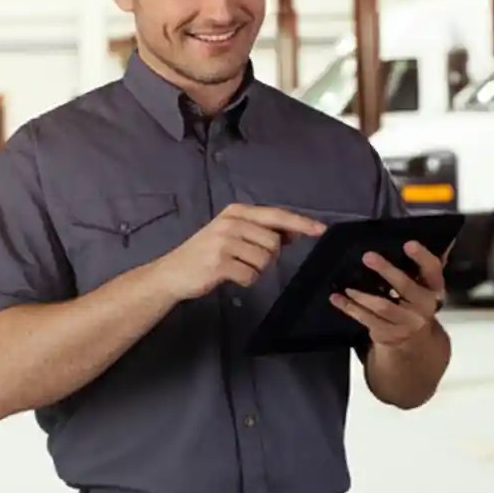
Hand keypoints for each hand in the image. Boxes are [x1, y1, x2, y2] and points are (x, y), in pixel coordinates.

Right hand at [152, 203, 325, 301]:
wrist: (173, 272)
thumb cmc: (206, 253)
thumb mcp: (233, 234)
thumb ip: (261, 231)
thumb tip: (294, 232)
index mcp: (236, 212)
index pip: (276, 215)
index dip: (300, 223)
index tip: (321, 229)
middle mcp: (231, 222)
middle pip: (273, 241)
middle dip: (269, 256)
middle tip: (249, 260)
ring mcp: (224, 241)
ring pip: (264, 259)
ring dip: (256, 270)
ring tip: (236, 267)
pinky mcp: (219, 262)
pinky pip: (250, 275)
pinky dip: (246, 281)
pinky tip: (230, 277)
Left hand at [329, 240, 450, 348]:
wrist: (414, 341)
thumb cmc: (415, 301)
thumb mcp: (423, 285)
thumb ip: (422, 264)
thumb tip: (430, 234)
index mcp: (434, 288)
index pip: (433, 269)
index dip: (422, 257)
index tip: (408, 243)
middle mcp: (424, 306)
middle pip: (406, 287)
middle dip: (387, 271)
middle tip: (368, 256)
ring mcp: (406, 322)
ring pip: (383, 306)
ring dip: (362, 295)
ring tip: (347, 284)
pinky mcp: (387, 332)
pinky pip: (366, 319)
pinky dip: (350, 308)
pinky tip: (337, 298)